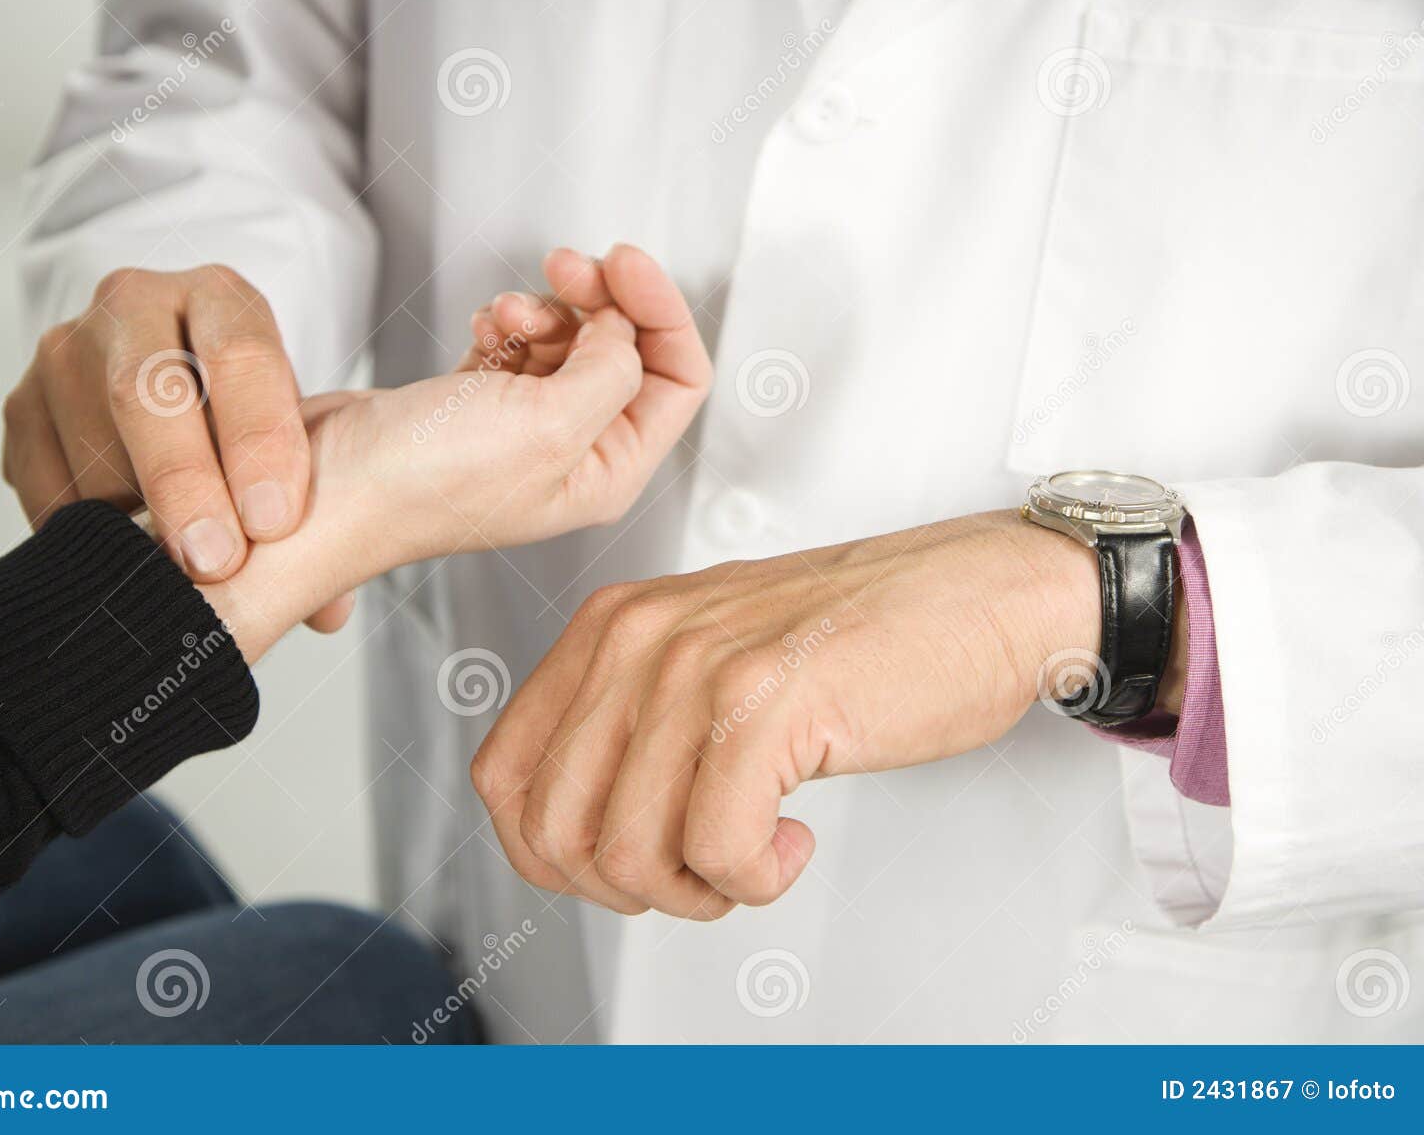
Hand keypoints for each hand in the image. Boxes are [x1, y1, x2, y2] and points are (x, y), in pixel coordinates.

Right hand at [2, 265, 309, 580]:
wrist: (174, 393)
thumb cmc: (249, 421)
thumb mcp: (296, 438)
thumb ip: (318, 509)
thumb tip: (328, 612)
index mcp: (220, 298)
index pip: (242, 356)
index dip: (258, 440)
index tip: (274, 523)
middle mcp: (135, 306)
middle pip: (150, 391)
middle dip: (184, 485)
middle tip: (214, 563)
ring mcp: (65, 351)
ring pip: (91, 445)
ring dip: (133, 521)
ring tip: (177, 575)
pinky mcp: (21, 408)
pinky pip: (46, 485)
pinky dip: (85, 536)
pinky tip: (125, 564)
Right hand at [200, 244, 711, 660]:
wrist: (326, 491)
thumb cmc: (422, 482)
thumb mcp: (546, 425)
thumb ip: (610, 372)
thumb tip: (624, 329)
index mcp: (608, 474)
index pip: (679, 380)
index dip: (662, 313)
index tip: (623, 262)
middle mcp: (575, 455)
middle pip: (627, 351)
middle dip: (600, 299)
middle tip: (562, 264)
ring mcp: (525, 430)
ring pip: (571, 342)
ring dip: (544, 309)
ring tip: (502, 312)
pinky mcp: (477, 407)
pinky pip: (519, 345)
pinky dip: (507, 323)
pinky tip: (481, 327)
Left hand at [469, 509, 1168, 918]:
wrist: (982, 596)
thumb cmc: (862, 638)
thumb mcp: (710, 661)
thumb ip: (634, 725)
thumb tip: (575, 835)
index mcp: (611, 629)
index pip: (503, 776)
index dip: (548, 854)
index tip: (616, 866)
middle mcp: (638, 640)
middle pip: (555, 831)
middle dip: (625, 887)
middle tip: (698, 870)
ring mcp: (699, 668)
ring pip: (627, 855)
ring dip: (696, 890)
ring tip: (753, 854)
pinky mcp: (768, 705)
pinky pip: (716, 853)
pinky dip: (755, 879)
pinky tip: (794, 840)